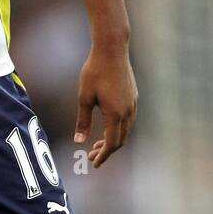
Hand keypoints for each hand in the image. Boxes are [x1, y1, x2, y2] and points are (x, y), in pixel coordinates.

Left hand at [74, 43, 136, 167]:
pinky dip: (118, 129)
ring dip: (113, 140)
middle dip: (107, 151)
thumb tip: (79, 142)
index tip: (94, 163)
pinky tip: (108, 127)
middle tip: (92, 155)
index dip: (103, 156)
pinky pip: (129, 120)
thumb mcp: (84, 97)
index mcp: (115, 114)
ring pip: (126, 131)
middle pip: (120, 140)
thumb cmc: (95, 72)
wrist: (112, 50)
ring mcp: (133, 104)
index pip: (111, 144)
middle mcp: (128, 111)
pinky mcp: (133, 97)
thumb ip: (83, 121)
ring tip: (98, 143)